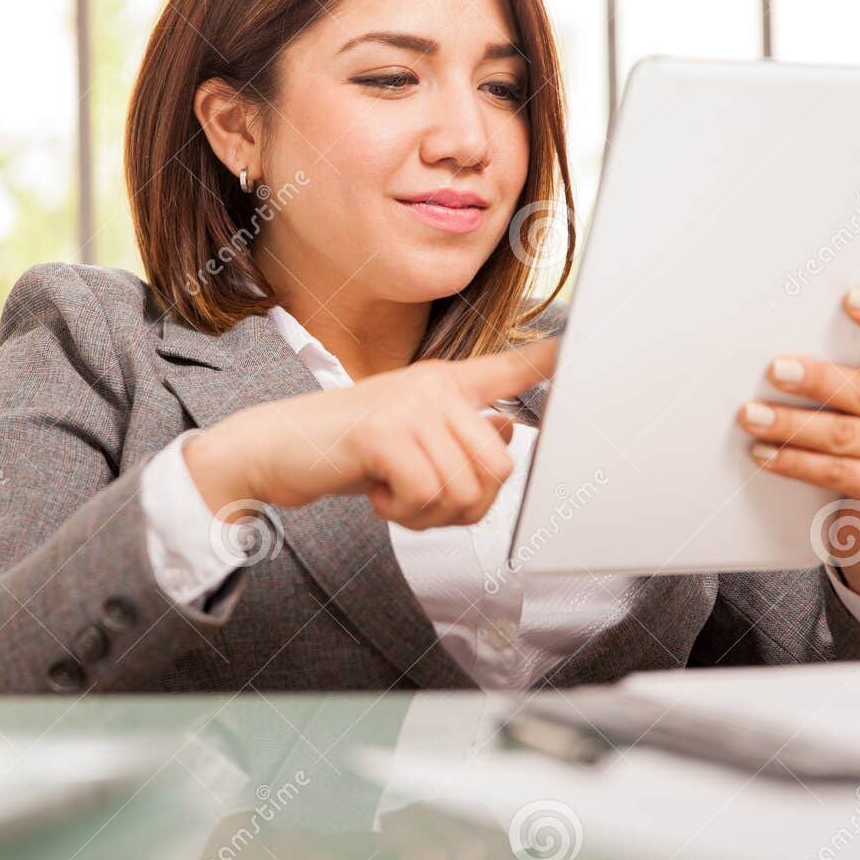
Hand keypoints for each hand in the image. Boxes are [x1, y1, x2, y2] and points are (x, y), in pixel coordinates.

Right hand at [183, 337, 557, 529]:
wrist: (276, 450)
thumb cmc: (345, 450)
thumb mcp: (410, 442)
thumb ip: (460, 439)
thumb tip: (507, 436)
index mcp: (445, 384)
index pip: (509, 368)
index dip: (550, 360)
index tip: (584, 344)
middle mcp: (434, 386)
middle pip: (499, 469)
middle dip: (464, 507)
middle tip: (420, 503)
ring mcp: (410, 405)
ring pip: (465, 489)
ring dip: (429, 515)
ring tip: (395, 496)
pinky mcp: (385, 433)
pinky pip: (427, 495)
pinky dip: (402, 513)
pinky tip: (378, 495)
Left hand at [736, 286, 859, 598]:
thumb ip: (850, 378)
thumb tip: (785, 349)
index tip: (850, 297)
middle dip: (815, 380)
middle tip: (773, 369)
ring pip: (844, 435)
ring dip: (789, 424)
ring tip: (750, 416)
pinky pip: (838, 472)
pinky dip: (795, 462)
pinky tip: (765, 454)